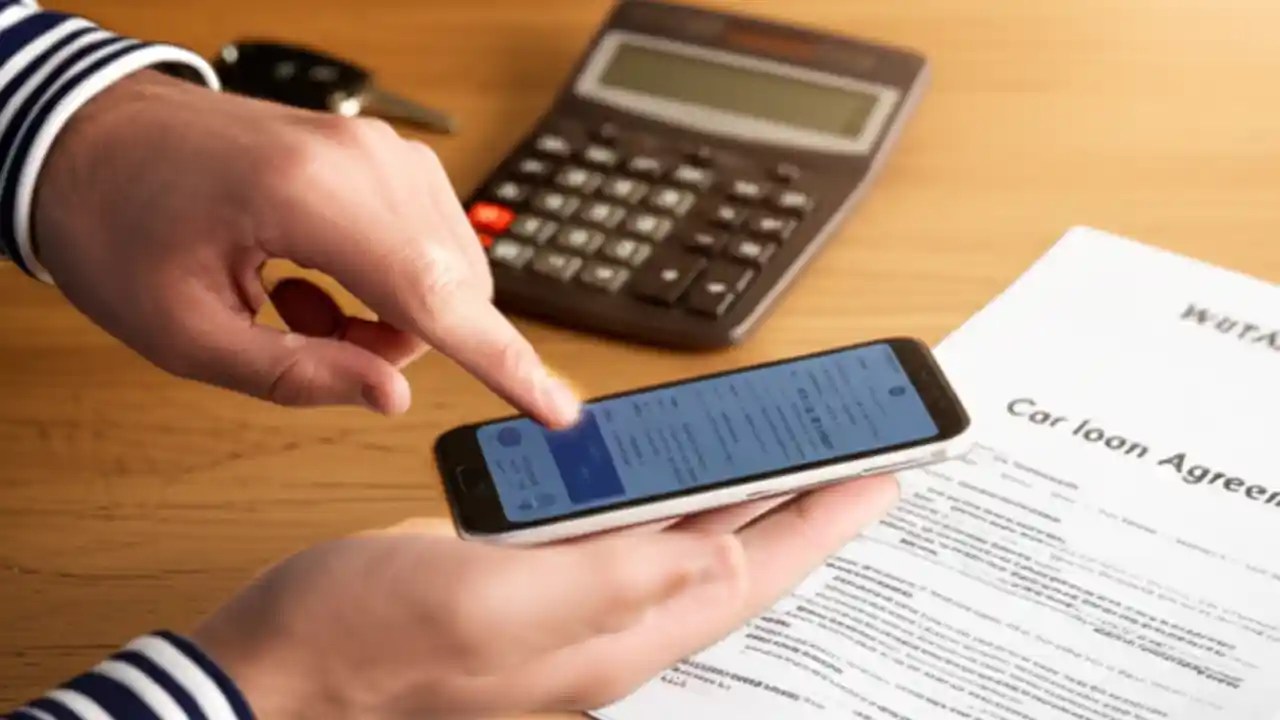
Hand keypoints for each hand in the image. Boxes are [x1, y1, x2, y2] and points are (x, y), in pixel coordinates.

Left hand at [33, 70, 577, 424]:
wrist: (90, 137)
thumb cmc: (117, 221)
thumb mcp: (185, 331)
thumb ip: (298, 375)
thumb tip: (392, 394)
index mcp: (311, 195)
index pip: (437, 297)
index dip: (504, 365)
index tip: (557, 410)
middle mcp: (362, 159)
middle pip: (453, 286)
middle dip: (406, 343)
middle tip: (316, 347)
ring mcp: (376, 147)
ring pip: (448, 265)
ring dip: (395, 313)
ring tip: (304, 310)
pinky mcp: (376, 151)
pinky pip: (426, 235)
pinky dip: (390, 279)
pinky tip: (318, 279)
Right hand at [191, 475, 899, 718]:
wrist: (277, 668)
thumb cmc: (363, 647)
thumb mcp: (490, 602)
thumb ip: (613, 583)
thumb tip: (717, 563)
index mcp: (613, 637)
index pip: (751, 575)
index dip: (822, 521)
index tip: (881, 473)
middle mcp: (604, 628)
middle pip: (733, 562)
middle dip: (802, 508)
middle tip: (854, 457)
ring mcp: (566, 604)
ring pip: (686, 547)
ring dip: (744, 500)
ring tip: (794, 460)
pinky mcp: (529, 580)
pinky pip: (628, 535)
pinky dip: (669, 500)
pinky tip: (679, 479)